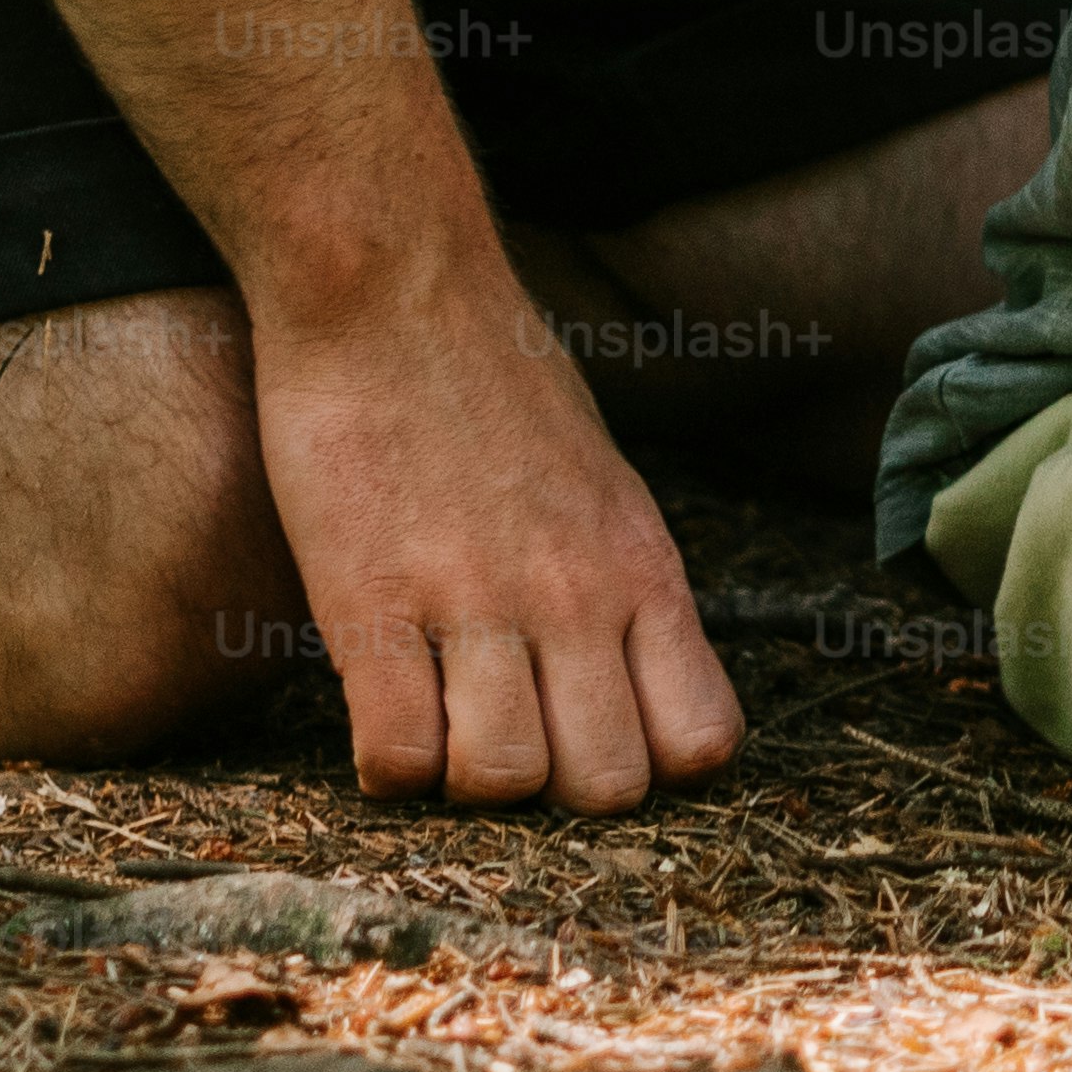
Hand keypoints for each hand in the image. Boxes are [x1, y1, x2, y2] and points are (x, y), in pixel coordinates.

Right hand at [246, 280, 740, 811]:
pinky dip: (386, 766)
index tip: (594, 735)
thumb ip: (621, 582)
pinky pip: (397, 754)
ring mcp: (473, 600)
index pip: (702, 742)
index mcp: (641, 566)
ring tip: (438, 720)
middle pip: (602, 786)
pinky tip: (380, 712)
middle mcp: (573, 594)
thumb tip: (633, 678)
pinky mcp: (370, 599)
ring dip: (461, 776)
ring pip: (499, 783)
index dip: (650, 764)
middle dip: (552, 786)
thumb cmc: (494, 377)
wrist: (391, 285)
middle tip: (505, 733)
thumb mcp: (602, 480)